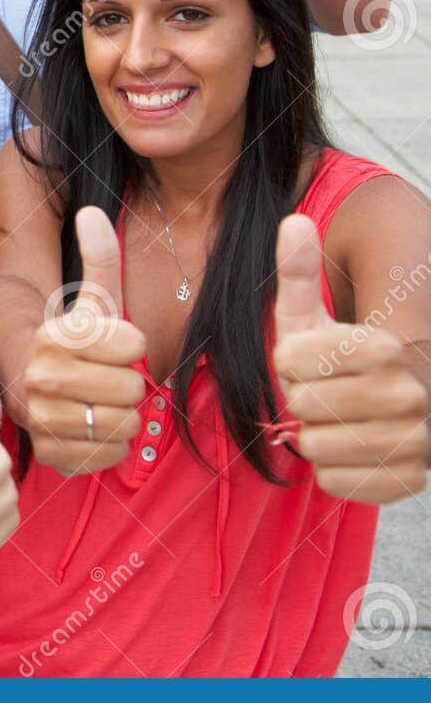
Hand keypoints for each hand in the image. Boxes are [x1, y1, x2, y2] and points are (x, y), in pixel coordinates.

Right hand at [19, 207, 147, 474]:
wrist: (32, 384)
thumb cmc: (76, 342)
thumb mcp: (92, 300)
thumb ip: (100, 258)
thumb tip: (91, 210)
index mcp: (54, 335)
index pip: (134, 345)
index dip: (130, 344)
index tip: (109, 345)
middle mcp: (40, 377)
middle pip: (133, 389)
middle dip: (127, 383)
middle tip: (104, 377)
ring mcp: (42, 419)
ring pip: (124, 425)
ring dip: (121, 416)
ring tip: (97, 402)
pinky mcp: (49, 454)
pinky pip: (110, 454)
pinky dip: (109, 445)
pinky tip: (89, 427)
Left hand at [272, 214, 427, 502]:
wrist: (380, 409)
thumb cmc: (332, 358)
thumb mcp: (310, 314)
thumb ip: (298, 272)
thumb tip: (293, 221)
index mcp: (386, 345)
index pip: (290, 359)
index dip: (286, 362)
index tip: (306, 359)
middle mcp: (411, 392)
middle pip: (302, 405)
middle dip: (300, 399)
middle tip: (323, 393)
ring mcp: (417, 440)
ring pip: (316, 447)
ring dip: (313, 436)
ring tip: (337, 419)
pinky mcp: (412, 480)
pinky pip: (333, 481)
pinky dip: (330, 470)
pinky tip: (350, 448)